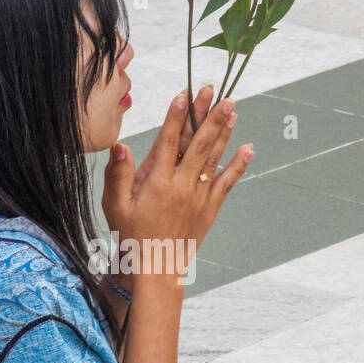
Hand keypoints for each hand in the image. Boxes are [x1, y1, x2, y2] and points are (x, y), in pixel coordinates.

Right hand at [101, 90, 252, 279]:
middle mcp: (181, 186)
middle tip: (218, 93)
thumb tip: (120, 145)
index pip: (168, 141)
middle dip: (208, 115)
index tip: (184, 94)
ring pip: (214, 158)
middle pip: (197, 143)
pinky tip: (248, 149)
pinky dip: (238, 165)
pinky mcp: (210, 209)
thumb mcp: (115, 205)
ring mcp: (199, 197)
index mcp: (157, 182)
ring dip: (224, 132)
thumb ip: (118, 174)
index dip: (177, 116)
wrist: (156, 269)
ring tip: (232, 110)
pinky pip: (227, 183)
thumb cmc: (132, 236)